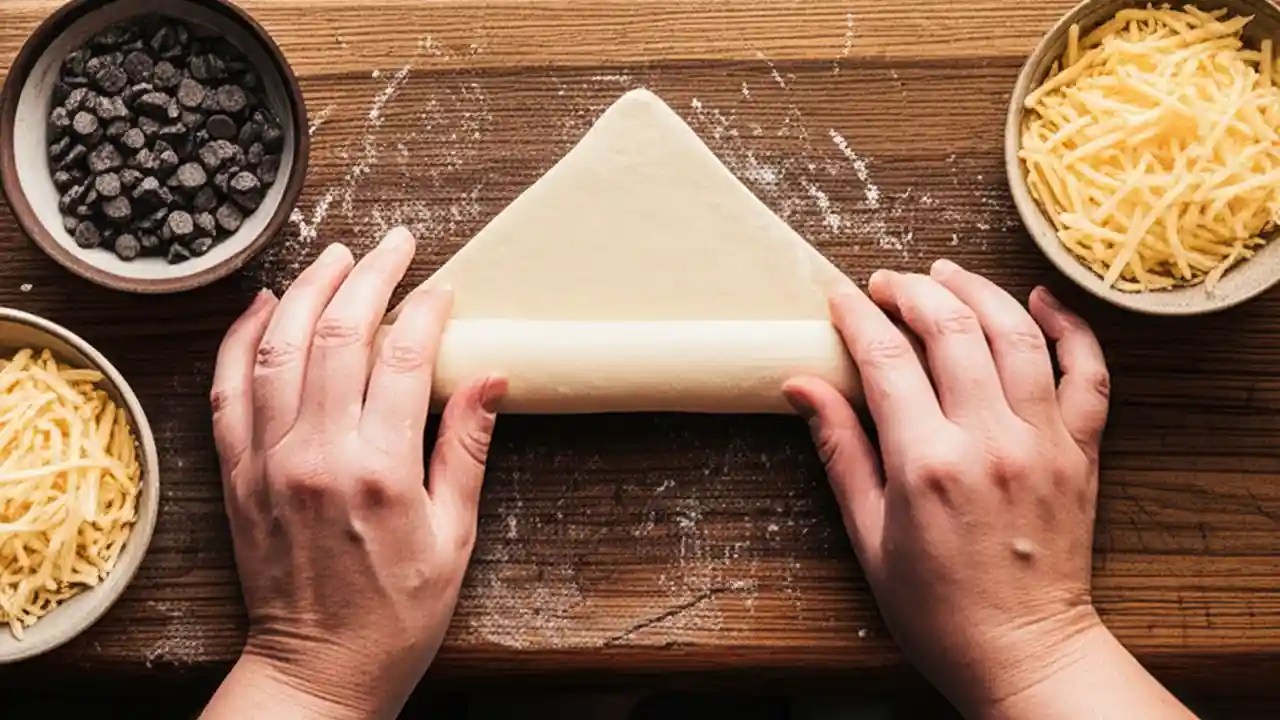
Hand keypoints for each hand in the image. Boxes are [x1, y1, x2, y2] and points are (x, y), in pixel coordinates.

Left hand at [203, 228, 506, 719]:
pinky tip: (262, 306)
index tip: (445, 286)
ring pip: (278, 348)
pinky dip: (240, 340)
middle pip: (339, 336)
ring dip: (306, 291)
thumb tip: (490, 378)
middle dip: (369, 277)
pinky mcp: (236, 473)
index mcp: (379, 472)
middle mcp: (316, 455)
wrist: (318, 670)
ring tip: (333, 255)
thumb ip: (465, 449)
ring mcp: (268, 461)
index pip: (402, 359)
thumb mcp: (454, 537)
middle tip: (394, 244)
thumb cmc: (395, 615)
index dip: (426, 310)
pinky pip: (227, 389)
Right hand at [786, 261, 1186, 717]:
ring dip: (978, 291)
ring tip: (946, 273)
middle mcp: (990, 441)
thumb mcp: (868, 534)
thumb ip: (841, 450)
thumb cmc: (937, 607)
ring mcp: (1044, 442)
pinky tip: (1039, 300)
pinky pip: (1088, 372)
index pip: (887, 359)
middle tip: (886, 284)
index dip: (858, 317)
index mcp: (928, 464)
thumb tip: (802, 386)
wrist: (1023, 652)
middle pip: (951, 330)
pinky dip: (1069, 327)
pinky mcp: (1081, 452)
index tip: (840, 298)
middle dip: (912, 292)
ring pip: (1017, 334)